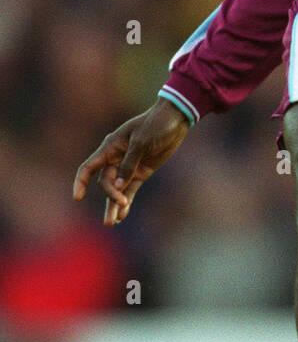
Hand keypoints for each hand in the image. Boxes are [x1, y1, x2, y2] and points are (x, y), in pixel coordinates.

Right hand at [73, 99, 190, 225]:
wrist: (175, 119)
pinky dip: (127, 201)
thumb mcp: (142, 142)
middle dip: (111, 195)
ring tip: (112, 223)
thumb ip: (129, 163)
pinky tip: (123, 216)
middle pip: (106, 182)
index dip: (81, 182)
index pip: (89, 167)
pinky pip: (130, 189)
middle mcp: (116, 158)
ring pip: (117, 190)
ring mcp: (129, 166)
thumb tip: (119, 186)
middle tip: (121, 204)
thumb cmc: (156, 124)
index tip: (78, 197)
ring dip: (114, 205)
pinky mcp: (141, 172)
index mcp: (110, 147)